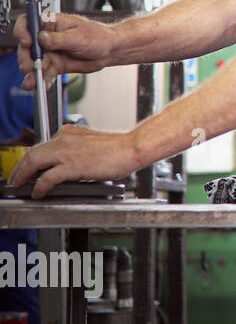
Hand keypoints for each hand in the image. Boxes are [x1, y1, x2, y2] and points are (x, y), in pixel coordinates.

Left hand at [9, 126, 143, 198]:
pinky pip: (47, 177)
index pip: (43, 145)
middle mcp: (64, 138)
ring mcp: (67, 151)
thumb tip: (69, 162)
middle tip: (15, 179)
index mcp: (70, 131)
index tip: (27, 167)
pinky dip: (40, 186)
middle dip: (20, 167)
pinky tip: (38, 193)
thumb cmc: (120, 148)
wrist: (132, 147)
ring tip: (19, 185)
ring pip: (33, 161)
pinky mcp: (72, 165)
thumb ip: (77, 148)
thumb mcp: (92, 142)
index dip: (31, 158)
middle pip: (32, 152)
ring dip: (22, 175)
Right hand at [14, 13, 114, 89]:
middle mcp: (46, 38)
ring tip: (33, 81)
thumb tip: (42, 37)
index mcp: (50, 24)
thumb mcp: (78, 35)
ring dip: (32, 73)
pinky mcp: (55, 65)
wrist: (109, 51)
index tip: (26, 41)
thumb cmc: (98, 36)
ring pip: (34, 63)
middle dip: (26, 58)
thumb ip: (59, 39)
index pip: (27, 23)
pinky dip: (42, 80)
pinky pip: (45, 74)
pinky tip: (41, 85)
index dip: (22, 31)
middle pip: (27, 47)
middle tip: (30, 66)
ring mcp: (50, 53)